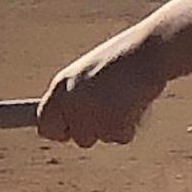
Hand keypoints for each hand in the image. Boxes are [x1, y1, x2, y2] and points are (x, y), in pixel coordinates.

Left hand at [38, 30, 168, 146]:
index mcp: (61, 85)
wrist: (146, 53)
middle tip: (110, 109)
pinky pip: (121, 137)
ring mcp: (92, 114)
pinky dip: (130, 126)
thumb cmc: (121, 60)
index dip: (58, 131)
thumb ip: (76, 98)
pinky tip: (134, 104)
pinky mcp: (113, 124)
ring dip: (115, 126)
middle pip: (79, 138)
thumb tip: (69, 129)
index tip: (67, 134)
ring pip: (102, 138)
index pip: (45, 123)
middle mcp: (72, 102)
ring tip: (124, 100)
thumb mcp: (89, 76)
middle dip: (94, 130)